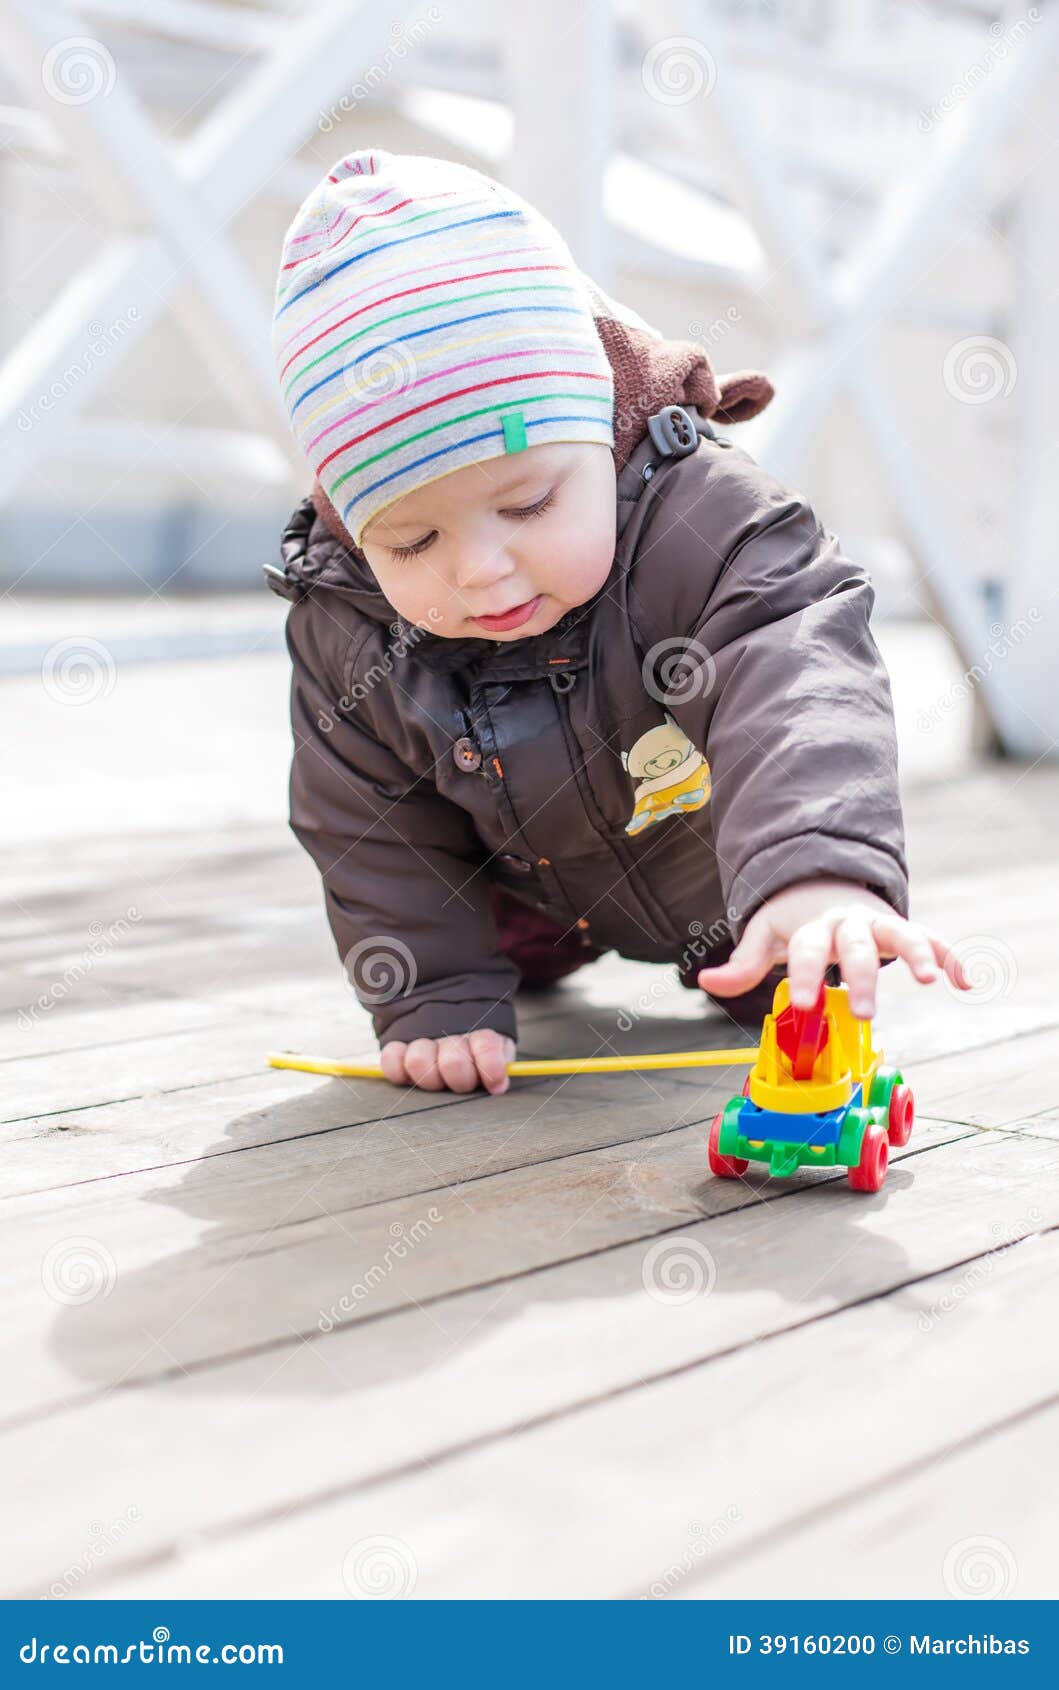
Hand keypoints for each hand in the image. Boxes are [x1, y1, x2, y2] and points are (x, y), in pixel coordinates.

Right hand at [379, 1029, 515, 1094]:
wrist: (450, 1026)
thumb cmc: (477, 1058)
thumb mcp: (498, 1058)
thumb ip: (499, 1068)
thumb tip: (498, 1085)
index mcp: (480, 1038)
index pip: (486, 1045)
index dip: (490, 1067)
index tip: (495, 1085)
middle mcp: (450, 1037)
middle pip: (452, 1061)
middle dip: (459, 1080)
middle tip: (461, 1084)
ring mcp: (423, 1042)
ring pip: (418, 1060)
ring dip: (428, 1077)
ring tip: (436, 1080)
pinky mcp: (398, 1049)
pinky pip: (391, 1057)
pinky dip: (396, 1069)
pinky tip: (408, 1076)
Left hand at [696, 877, 971, 1018]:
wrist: (824, 882)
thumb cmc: (792, 920)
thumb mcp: (764, 936)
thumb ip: (742, 964)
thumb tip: (704, 982)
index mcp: (812, 927)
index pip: (806, 950)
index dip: (803, 976)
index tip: (801, 1004)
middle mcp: (848, 923)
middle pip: (857, 948)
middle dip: (861, 978)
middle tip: (865, 1012)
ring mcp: (879, 925)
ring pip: (902, 934)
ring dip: (917, 954)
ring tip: (927, 980)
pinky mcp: (904, 930)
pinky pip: (932, 940)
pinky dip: (950, 957)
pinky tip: (966, 982)